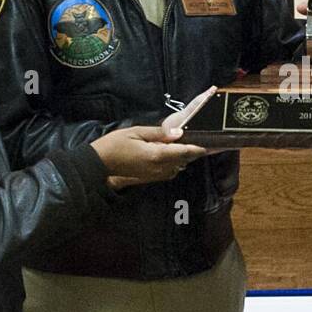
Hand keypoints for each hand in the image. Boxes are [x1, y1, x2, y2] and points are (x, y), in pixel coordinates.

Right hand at [89, 125, 206, 185]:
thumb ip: (159, 133)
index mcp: (158, 155)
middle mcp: (161, 168)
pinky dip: (176, 162)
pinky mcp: (153, 178)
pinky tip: (175, 153)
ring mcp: (157, 175)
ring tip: (192, 144)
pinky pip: (171, 170)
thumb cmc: (115, 145)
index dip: (200, 147)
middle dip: (195, 150)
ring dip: (186, 156)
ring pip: (179, 165)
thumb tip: (178, 133)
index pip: (185, 151)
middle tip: (207, 141)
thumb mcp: (136, 132)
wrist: (100, 166)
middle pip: (185, 159)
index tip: (212, 143)